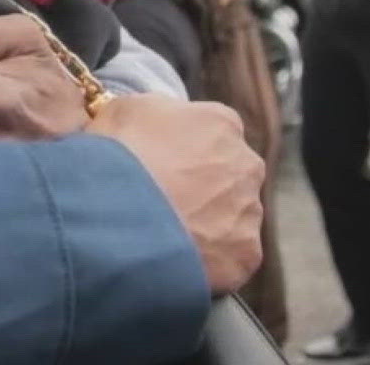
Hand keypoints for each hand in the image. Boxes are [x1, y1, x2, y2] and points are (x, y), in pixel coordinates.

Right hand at [87, 95, 264, 294]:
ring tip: (164, 234)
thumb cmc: (120, 155)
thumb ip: (152, 111)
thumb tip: (151, 124)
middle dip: (202, 186)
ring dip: (206, 223)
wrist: (120, 215)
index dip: (183, 147)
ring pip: (231, 217)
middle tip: (162, 200)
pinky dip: (207, 259)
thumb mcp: (122, 109)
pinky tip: (176, 257)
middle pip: (228, 174)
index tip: (159, 161)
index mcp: (221, 123)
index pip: (212, 130)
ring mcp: (249, 213)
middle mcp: (247, 164)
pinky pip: (228, 257)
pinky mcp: (245, 256)